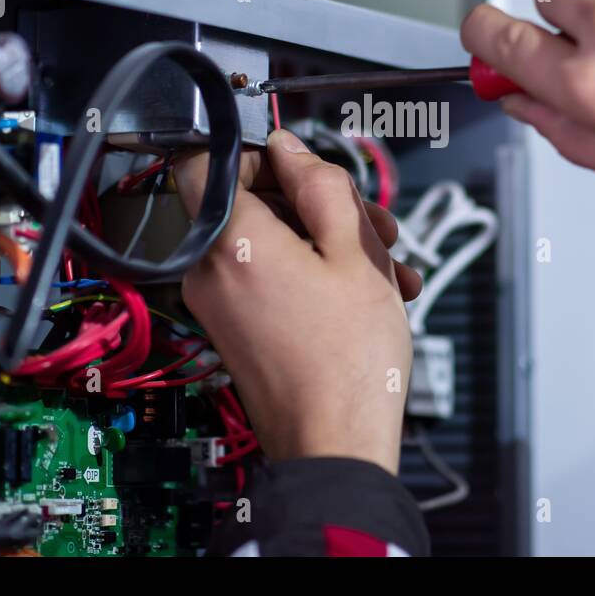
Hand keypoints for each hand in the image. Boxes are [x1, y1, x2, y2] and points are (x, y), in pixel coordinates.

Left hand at [172, 129, 419, 474]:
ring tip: (387, 262)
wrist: (336, 445)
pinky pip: (268, 278)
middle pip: (249, 201)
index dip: (257, 151)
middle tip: (371, 220)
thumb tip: (292, 150)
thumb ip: (321, 186)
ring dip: (327, 238)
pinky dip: (313, 272)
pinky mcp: (234, 328)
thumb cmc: (348, 363)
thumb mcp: (355, 252)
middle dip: (315, 200)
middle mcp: (208, 270)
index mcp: (230, 241)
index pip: (207, 160)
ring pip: (268, 241)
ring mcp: (218, 303)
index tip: (302, 164)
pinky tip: (370, 290)